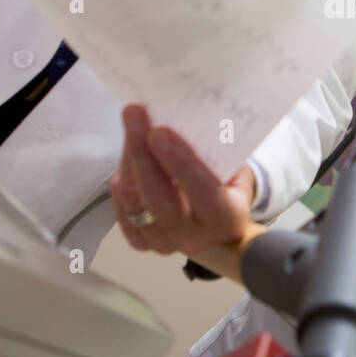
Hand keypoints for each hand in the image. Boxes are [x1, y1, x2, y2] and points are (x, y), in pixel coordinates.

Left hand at [110, 104, 252, 255]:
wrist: (216, 215)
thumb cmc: (226, 181)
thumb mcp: (233, 164)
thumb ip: (213, 148)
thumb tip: (182, 112)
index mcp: (227, 219)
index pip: (205, 196)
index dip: (181, 164)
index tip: (161, 132)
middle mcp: (195, 238)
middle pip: (159, 201)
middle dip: (142, 154)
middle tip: (135, 114)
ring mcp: (165, 243)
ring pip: (135, 202)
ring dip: (128, 157)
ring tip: (132, 122)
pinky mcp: (141, 241)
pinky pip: (122, 208)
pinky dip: (122, 176)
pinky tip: (128, 152)